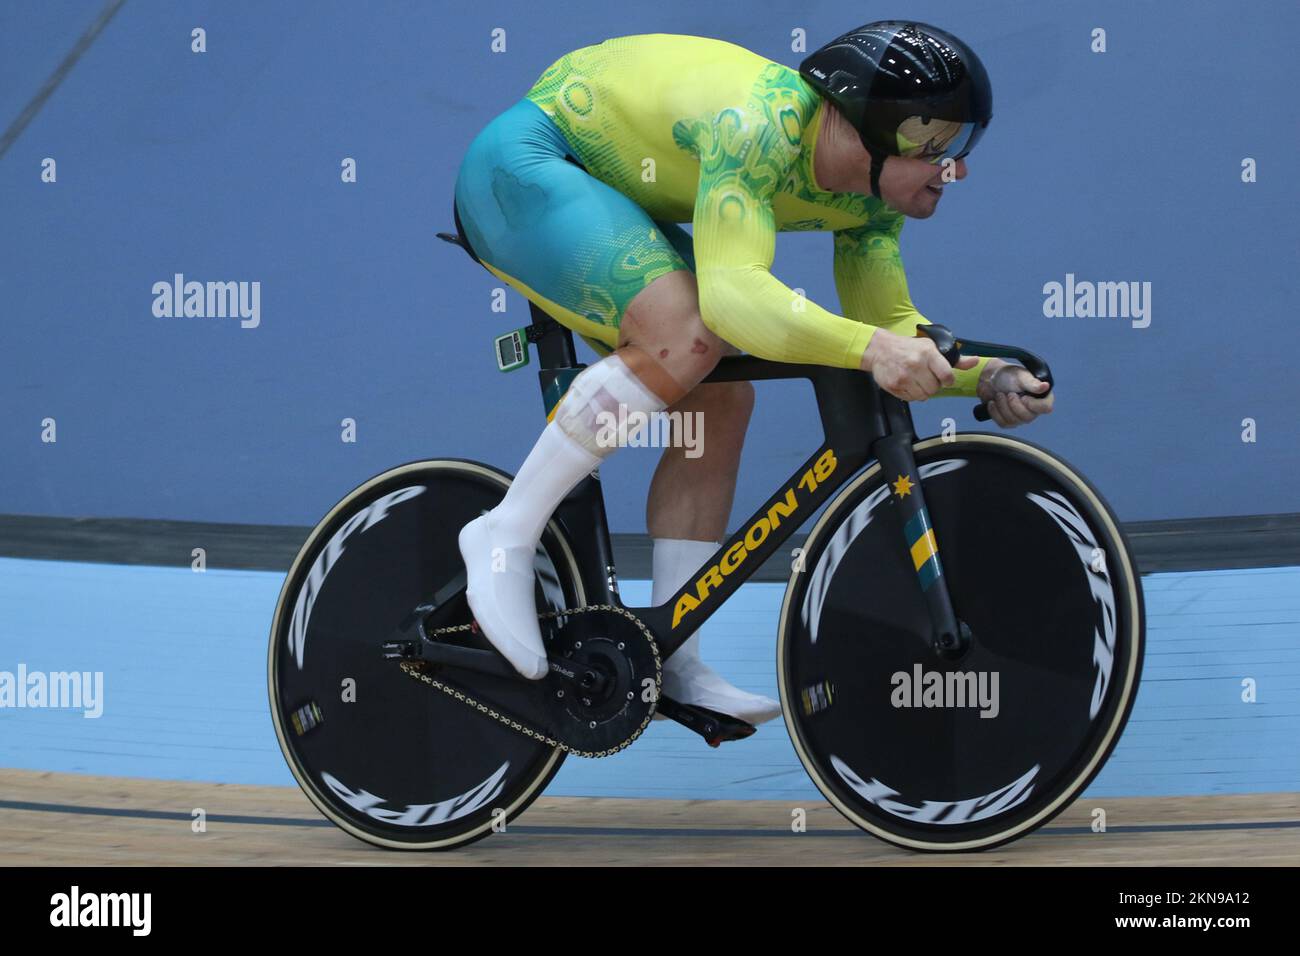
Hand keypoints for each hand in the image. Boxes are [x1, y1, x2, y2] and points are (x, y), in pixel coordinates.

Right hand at [861, 329, 979, 401]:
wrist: (880, 349)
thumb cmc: (909, 348)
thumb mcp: (932, 348)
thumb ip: (955, 359)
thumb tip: (975, 361)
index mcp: (928, 353)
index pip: (947, 375)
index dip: (947, 380)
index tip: (943, 377)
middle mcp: (916, 364)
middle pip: (935, 388)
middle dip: (933, 385)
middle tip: (926, 376)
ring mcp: (904, 376)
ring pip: (923, 396)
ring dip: (923, 391)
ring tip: (916, 380)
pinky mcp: (894, 386)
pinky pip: (911, 399)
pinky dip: (911, 394)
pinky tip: (907, 383)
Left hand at [976, 359, 1053, 427]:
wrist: (991, 380)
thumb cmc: (1009, 376)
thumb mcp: (1020, 376)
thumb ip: (1032, 383)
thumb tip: (1045, 386)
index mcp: (1042, 396)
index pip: (1046, 407)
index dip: (1034, 405)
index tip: (1023, 397)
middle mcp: (1034, 409)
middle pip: (1027, 417)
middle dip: (1013, 404)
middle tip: (1009, 393)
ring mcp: (1021, 417)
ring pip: (1014, 421)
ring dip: (1003, 406)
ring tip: (999, 394)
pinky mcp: (1009, 422)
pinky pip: (1003, 423)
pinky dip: (995, 412)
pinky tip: (993, 403)